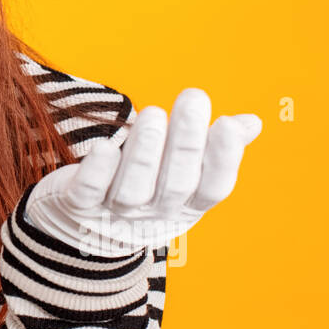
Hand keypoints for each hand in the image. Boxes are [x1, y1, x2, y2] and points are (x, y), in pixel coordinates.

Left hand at [24, 88, 261, 255]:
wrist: (84, 230)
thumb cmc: (144, 190)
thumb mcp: (182, 176)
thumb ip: (212, 148)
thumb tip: (250, 122)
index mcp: (186, 206)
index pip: (213, 188)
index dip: (224, 158)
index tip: (227, 122)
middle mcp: (154, 214)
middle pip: (176, 184)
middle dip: (186, 142)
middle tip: (194, 97)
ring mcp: (115, 214)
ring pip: (133, 189)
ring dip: (145, 153)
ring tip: (154, 113)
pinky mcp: (78, 207)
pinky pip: (88, 193)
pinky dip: (96, 172)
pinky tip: (103, 147)